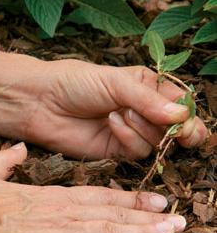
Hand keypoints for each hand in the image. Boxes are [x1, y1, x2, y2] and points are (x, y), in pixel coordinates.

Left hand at [22, 62, 207, 159]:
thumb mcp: (117, 82)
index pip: (180, 104)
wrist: (43, 103)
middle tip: (179, 130)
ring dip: (144, 127)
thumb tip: (182, 116)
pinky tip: (111, 123)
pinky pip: (137, 151)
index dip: (189, 114)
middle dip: (179, 129)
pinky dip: (129, 138)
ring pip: (157, 141)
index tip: (188, 121)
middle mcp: (142, 112)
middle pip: (176, 128)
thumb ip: (149, 99)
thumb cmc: (77, 83)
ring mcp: (129, 133)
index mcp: (147, 89)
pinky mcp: (116, 151)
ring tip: (121, 111)